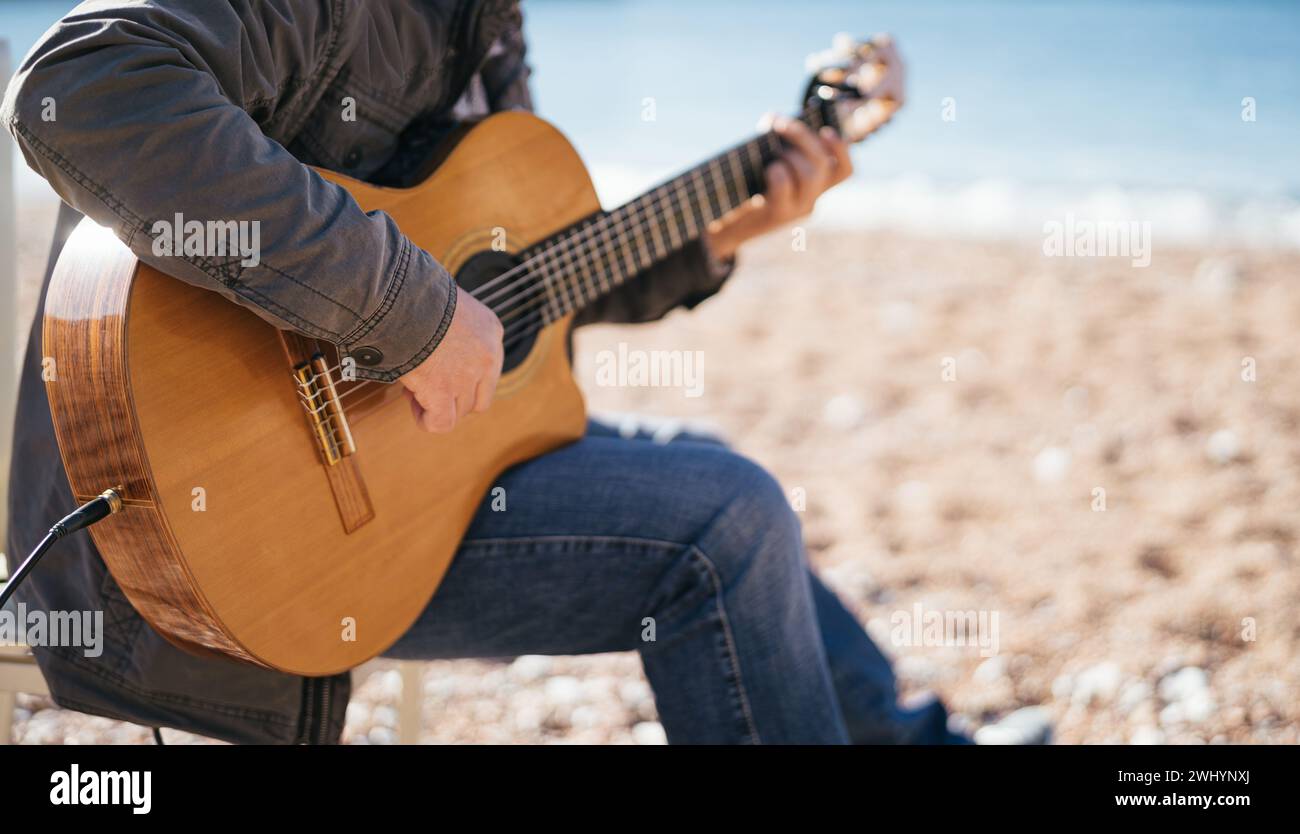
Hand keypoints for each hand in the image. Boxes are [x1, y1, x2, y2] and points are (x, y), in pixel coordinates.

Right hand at [399, 285, 502, 432]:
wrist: (399, 295)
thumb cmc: (414, 293)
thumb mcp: (448, 303)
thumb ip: (454, 327)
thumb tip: (438, 350)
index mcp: (491, 330)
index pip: (487, 369)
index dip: (461, 376)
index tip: (437, 366)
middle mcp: (488, 355)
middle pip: (478, 397)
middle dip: (453, 397)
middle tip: (427, 384)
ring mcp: (467, 375)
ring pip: (460, 410)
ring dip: (438, 406)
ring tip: (415, 390)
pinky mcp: (442, 390)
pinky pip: (441, 423)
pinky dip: (428, 421)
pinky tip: (415, 408)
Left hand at [705, 116, 852, 259]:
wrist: (728, 225)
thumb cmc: (748, 188)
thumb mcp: (768, 163)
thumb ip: (778, 143)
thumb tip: (774, 120)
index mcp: (815, 187)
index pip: (844, 170)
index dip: (841, 149)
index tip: (826, 131)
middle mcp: (812, 199)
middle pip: (823, 164)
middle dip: (803, 136)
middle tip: (780, 123)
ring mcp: (797, 209)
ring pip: (810, 175)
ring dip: (791, 154)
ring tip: (772, 151)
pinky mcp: (779, 214)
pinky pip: (786, 186)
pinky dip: (778, 171)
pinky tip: (767, 168)